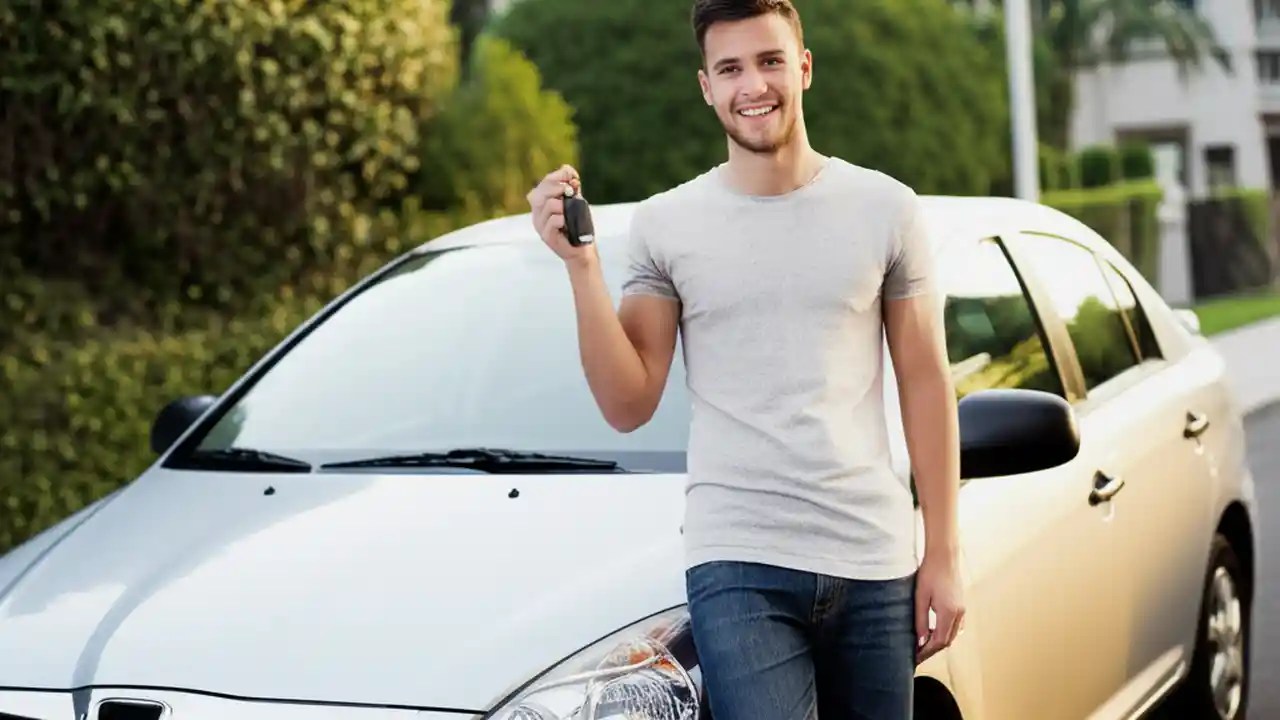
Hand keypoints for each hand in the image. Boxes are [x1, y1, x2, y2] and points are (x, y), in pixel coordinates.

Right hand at [527, 164, 594, 264]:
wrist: (582, 248)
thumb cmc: (577, 226)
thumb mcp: (575, 202)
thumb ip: (571, 186)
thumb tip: (566, 168)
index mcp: (541, 204)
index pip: (543, 183)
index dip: (557, 176)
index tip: (572, 177)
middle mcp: (537, 213)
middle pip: (541, 192)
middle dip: (559, 188)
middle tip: (572, 192)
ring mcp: (540, 225)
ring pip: (549, 205)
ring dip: (564, 205)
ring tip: (570, 213)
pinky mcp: (546, 236)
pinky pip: (554, 219)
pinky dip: (564, 218)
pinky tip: (568, 223)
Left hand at [915, 549, 964, 664]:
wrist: (944, 556)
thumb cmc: (930, 573)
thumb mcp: (920, 597)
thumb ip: (921, 621)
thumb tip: (920, 641)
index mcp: (949, 613)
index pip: (939, 641)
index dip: (927, 651)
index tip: (915, 656)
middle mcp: (959, 613)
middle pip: (947, 640)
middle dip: (932, 649)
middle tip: (917, 654)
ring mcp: (962, 609)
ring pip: (952, 634)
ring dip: (939, 642)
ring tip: (923, 644)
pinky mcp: (961, 605)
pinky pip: (955, 626)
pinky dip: (945, 632)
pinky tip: (933, 630)